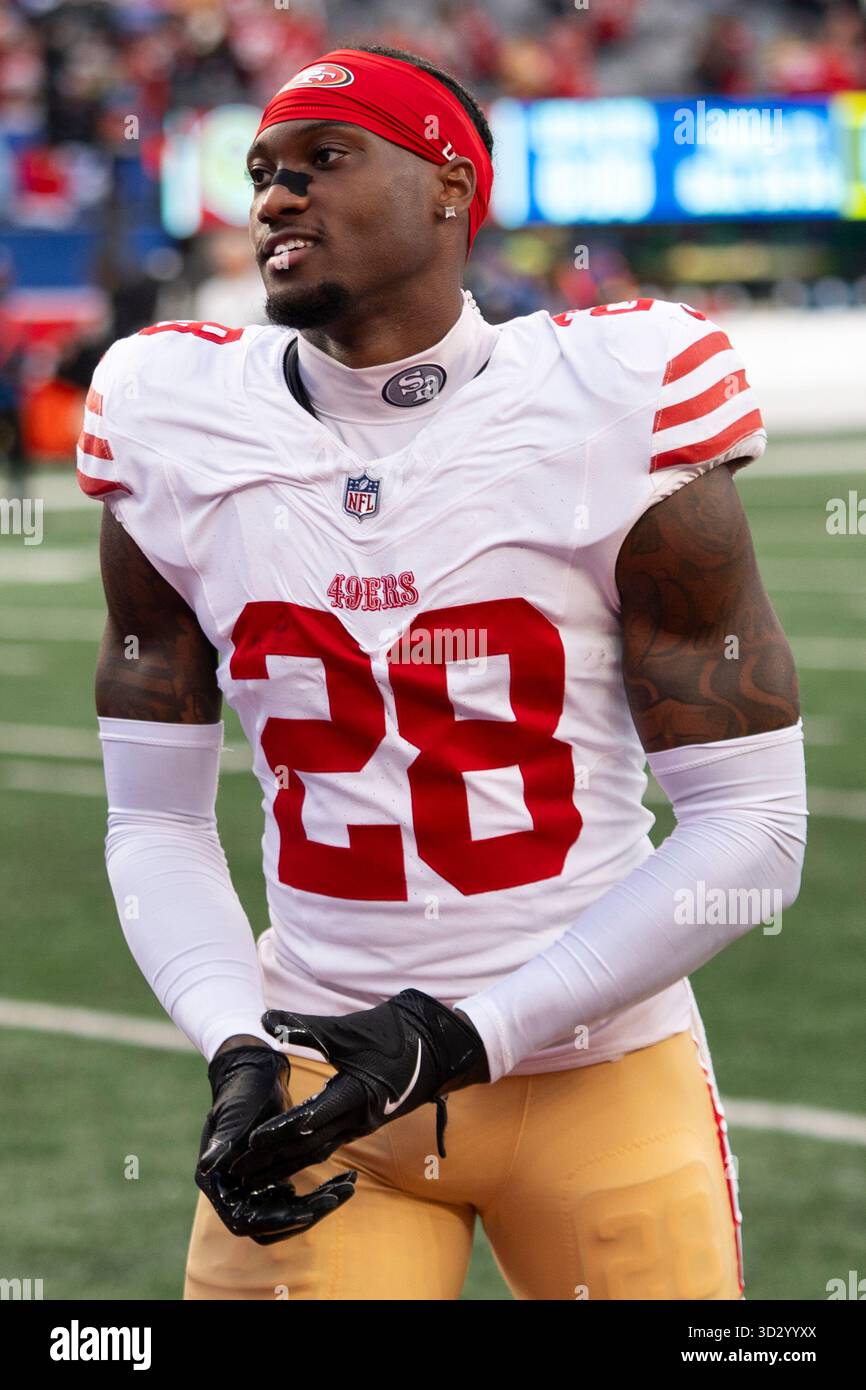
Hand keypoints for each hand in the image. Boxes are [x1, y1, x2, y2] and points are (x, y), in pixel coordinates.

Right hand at [195, 1043, 356, 1243]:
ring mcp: (248, 1185)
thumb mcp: (237, 1114)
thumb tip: (207, 1168)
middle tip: (333, 1199)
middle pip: (265, 1225)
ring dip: (311, 1208)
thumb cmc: (243, 1087)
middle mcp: (229, 1188)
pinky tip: (335, 1183)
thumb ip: (224, 1141)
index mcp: (214, 1180)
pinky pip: (289, 1200)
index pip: (243, 1220)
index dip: (273, 1221)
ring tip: (343, 1190)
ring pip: (281, 1214)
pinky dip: (311, 1196)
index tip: (305, 1213)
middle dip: (300, 1217)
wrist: (254, 1069)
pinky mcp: (267, 1176)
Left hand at [233, 991, 488, 1185]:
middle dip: (273, 1161)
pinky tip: (285, 1163)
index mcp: (356, 1095)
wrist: (436, 1048)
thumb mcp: (347, 1029)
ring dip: (285, 1165)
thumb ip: (304, 1027)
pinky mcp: (363, 1123)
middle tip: (239, 1174)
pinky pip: (329, 1146)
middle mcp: (359, 1118)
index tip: (250, 1141)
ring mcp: (362, 1125)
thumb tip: (263, 1020)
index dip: (279, 1131)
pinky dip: (303, 1156)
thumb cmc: (392, 1034)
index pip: (310, 1120)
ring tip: (254, 1179)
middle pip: (309, 1147)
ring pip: (318, 1152)